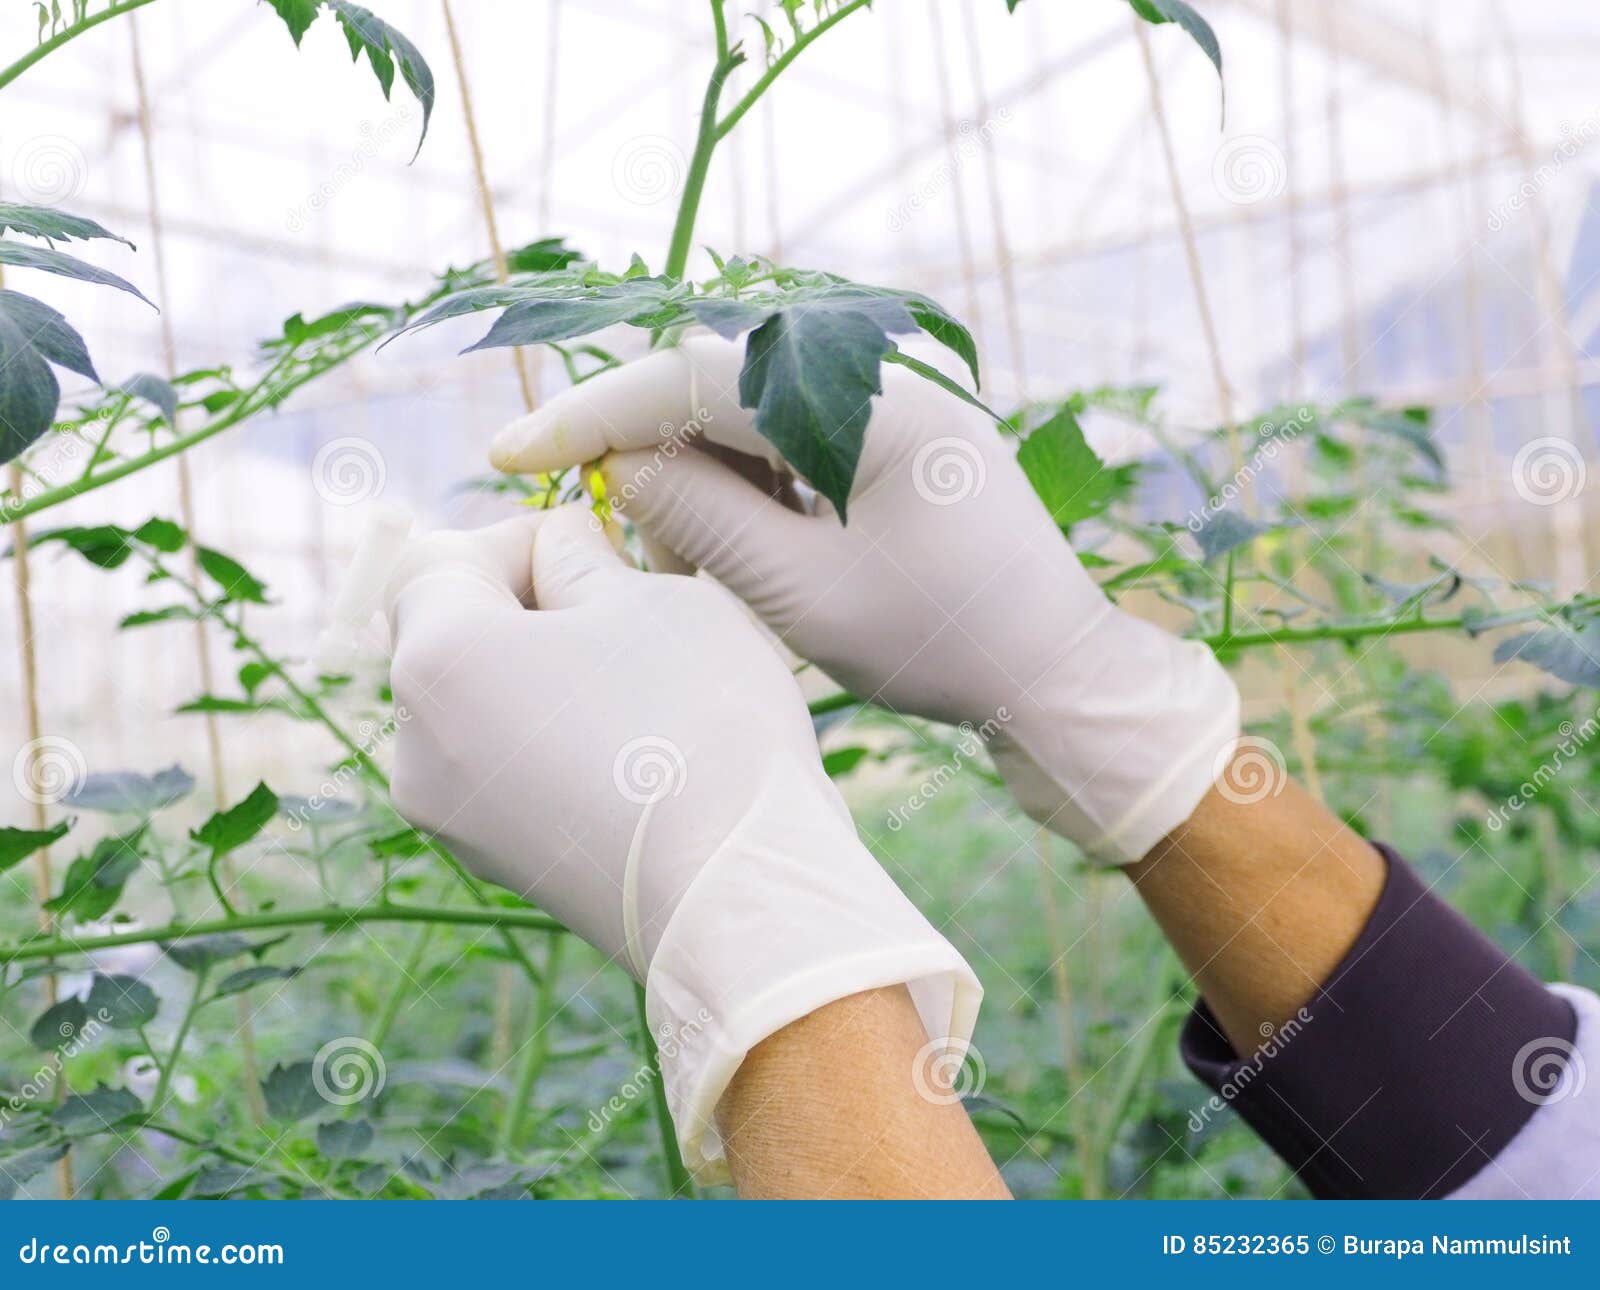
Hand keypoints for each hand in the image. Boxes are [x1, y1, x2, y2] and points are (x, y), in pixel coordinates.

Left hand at [383, 505, 978, 1180]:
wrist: (740, 891)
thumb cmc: (698, 725)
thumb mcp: (649, 599)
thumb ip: (579, 554)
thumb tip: (557, 544)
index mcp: (438, 658)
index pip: (441, 558)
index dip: (520, 537)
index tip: (596, 547)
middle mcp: (417, 742)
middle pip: (447, 634)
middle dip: (525, 605)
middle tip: (620, 610)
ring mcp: (451, 815)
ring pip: (477, 704)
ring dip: (538, 674)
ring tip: (633, 683)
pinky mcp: (494, 862)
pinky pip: (501, 769)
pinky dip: (547, 739)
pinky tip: (631, 748)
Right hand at [488, 337, 1238, 863]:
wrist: (1054, 673)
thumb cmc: (944, 644)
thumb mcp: (805, 594)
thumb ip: (704, 520)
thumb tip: (620, 468)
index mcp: (868, 399)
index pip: (695, 379)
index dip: (593, 415)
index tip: (512, 455)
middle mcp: (878, 379)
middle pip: (717, 390)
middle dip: (650, 461)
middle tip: (633, 551)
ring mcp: (887, 407)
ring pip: (746, 420)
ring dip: (697, 485)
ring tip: (694, 574)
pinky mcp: (888, 441)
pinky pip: (789, 446)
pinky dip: (745, 494)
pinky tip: (739, 558)